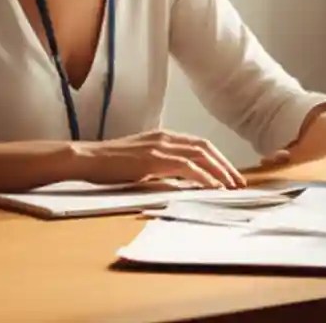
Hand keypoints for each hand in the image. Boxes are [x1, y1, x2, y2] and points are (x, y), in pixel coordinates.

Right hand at [71, 129, 245, 188]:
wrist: (86, 158)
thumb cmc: (111, 165)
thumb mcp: (143, 163)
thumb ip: (164, 167)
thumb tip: (184, 181)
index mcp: (165, 137)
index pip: (201, 145)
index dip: (219, 159)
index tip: (231, 175)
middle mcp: (166, 138)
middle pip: (207, 148)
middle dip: (226, 166)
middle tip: (239, 183)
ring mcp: (160, 147)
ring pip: (201, 156)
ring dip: (219, 172)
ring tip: (231, 187)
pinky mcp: (153, 159)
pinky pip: (187, 167)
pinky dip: (203, 177)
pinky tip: (212, 187)